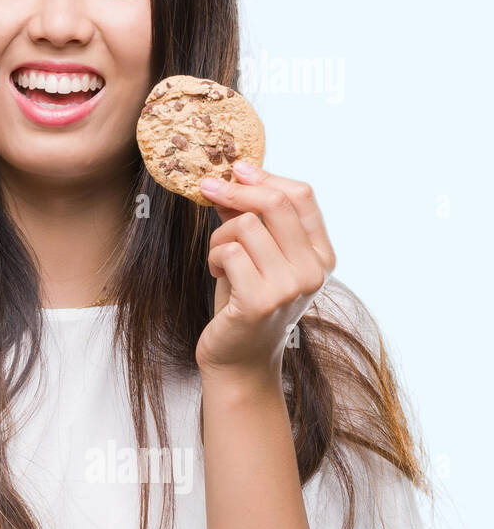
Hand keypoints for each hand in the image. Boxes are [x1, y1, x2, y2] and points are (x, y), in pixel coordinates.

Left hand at [194, 162, 335, 379]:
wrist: (239, 359)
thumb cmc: (244, 302)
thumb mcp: (256, 255)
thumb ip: (252, 219)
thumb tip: (233, 176)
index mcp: (321, 256)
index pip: (302, 196)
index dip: (265, 177)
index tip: (236, 169)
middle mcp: (314, 270)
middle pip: (276, 204)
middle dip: (235, 191)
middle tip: (206, 188)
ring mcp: (290, 287)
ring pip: (246, 226)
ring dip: (219, 236)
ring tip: (219, 259)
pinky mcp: (261, 301)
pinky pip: (229, 252)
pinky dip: (213, 258)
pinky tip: (218, 276)